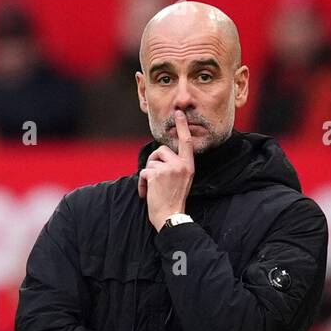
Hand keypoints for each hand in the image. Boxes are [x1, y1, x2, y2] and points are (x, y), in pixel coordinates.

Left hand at [139, 109, 194, 230]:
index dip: (182, 127)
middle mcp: (180, 165)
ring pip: (151, 161)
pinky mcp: (156, 174)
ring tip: (152, 188)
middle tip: (155, 178)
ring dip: (147, 174)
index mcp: (188, 166)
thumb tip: (161, 154)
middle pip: (161, 150)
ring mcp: (169, 169)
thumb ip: (175, 166)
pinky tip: (146, 193)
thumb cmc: (173, 201)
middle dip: (154, 161)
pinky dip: (141, 183)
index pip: (186, 142)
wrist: (171, 217)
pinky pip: (143, 172)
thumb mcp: (181, 180)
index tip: (179, 113)